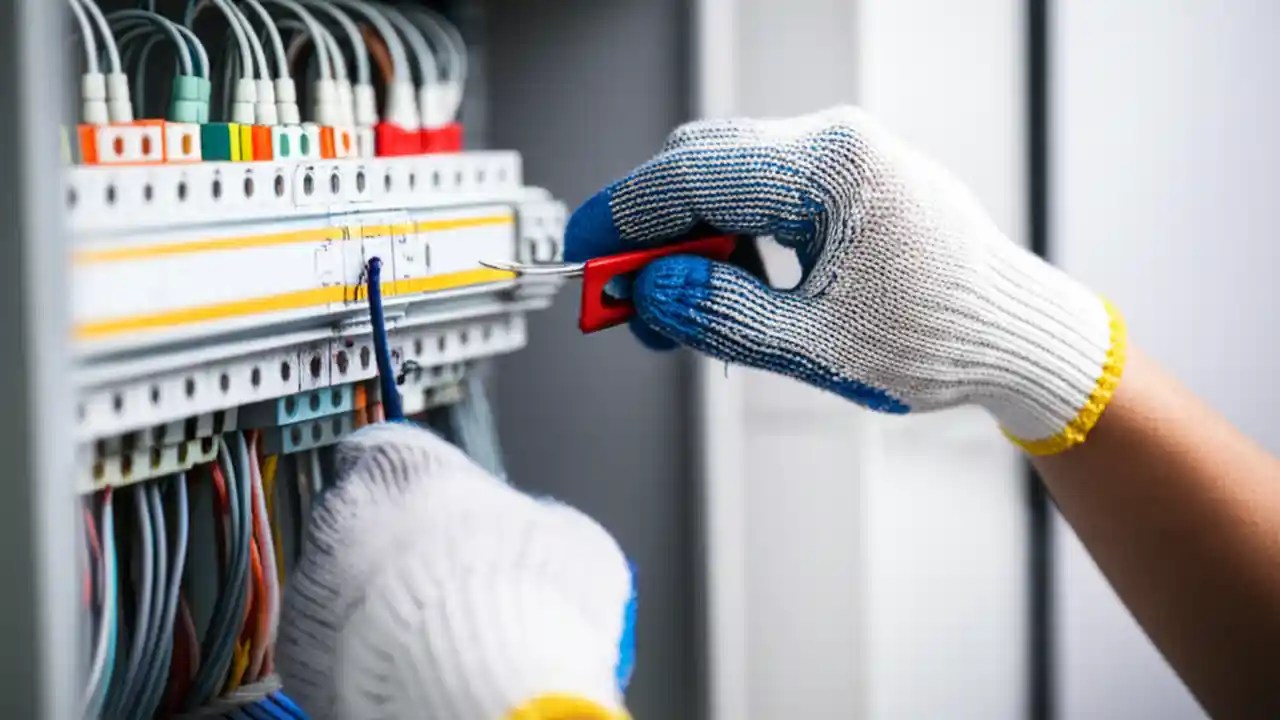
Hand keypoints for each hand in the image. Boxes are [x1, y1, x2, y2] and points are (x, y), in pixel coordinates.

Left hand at [277, 424, 635, 719]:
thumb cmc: (532, 604)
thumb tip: (535, 530)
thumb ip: (528, 518)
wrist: (487, 690)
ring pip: (335, 579)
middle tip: (443, 581)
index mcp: (406, 464)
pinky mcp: (300, 653)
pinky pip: (325, 642)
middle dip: (391, 544)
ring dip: (370, 599)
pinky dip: (356, 654)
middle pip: (356, 514)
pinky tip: (405, 668)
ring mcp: (314, 583)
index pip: (388, 449)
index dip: (419, 484)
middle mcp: (344, 511)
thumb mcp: (565, 535)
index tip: (443, 508)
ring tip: (428, 635)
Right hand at [565, 106, 1124, 453]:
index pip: (690, 174)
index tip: (580, 253)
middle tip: (625, 296)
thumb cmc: (942, 338)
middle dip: (650, 228)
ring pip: (726, 175)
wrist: (1016, 333)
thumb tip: (646, 291)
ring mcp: (843, 155)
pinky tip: (724, 285)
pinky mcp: (846, 177)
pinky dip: (728, 233)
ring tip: (677, 308)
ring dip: (689, 235)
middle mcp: (836, 143)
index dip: (620, 216)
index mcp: (831, 169)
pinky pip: (762, 190)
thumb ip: (718, 314)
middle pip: (701, 161)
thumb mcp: (816, 346)